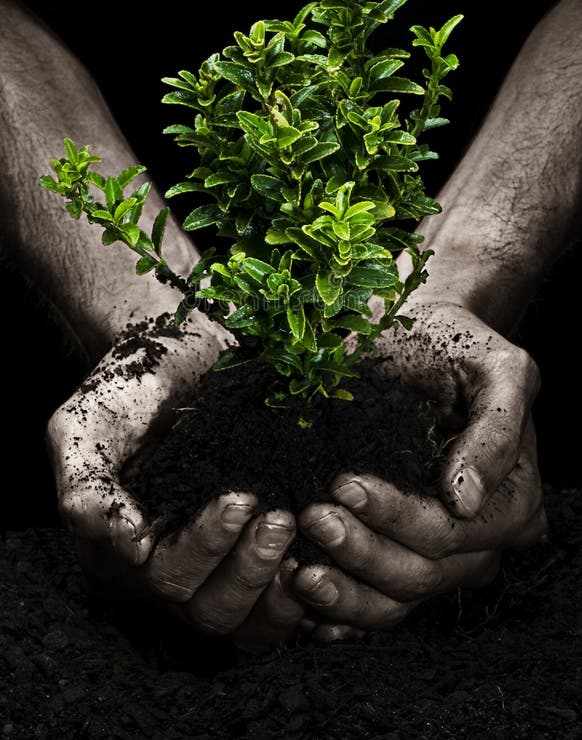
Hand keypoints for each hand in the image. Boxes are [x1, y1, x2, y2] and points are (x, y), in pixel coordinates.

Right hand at [47, 313, 304, 652]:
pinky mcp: (252, 555)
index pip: (164, 578)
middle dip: (250, 570)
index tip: (241, 499)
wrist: (182, 350)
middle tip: (282, 518)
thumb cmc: (129, 384)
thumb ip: (90, 486)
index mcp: (119, 554)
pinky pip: (282, 606)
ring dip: (281, 591)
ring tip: (304, 533)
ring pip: (248, 622)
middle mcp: (165, 572)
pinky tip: (331, 564)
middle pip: (209, 611)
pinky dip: (309, 598)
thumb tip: (131, 548)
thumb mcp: (88, 423)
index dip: (205, 548)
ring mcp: (212, 569)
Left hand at [293, 301, 546, 637]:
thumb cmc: (461, 347)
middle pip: (422, 572)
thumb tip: (465, 500)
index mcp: (514, 500)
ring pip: (397, 599)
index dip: (396, 515)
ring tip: (298, 569)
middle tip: (312, 516)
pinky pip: (377, 605)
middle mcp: (484, 540)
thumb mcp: (498, 371)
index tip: (343, 483)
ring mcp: (445, 558)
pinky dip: (341, 611)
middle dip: (362, 549)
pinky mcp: (406, 558)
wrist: (429, 339)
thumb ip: (494, 431)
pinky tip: (305, 605)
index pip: (451, 529)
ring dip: (345, 592)